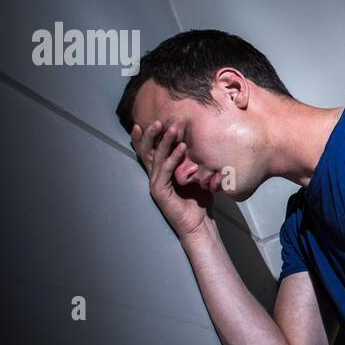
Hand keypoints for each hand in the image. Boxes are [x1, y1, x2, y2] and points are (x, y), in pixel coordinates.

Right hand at [131, 119, 211, 240]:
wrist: (199, 223)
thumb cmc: (198, 200)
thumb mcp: (196, 175)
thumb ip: (192, 160)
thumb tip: (200, 141)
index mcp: (160, 172)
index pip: (148, 151)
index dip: (144, 138)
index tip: (143, 122)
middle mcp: (154, 176)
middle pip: (147, 152)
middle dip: (152, 135)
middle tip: (159, 121)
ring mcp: (156, 184)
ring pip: (156, 158)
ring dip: (165, 142)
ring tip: (173, 128)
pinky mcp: (160, 192)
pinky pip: (166, 170)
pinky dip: (173, 158)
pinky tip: (182, 147)